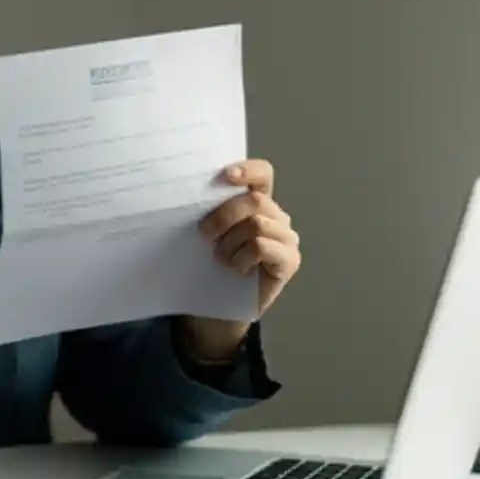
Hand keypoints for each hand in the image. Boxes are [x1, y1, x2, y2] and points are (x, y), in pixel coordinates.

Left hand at [182, 159, 301, 358]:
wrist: (218, 308)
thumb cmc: (212, 267)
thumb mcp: (208, 234)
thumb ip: (210, 211)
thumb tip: (189, 193)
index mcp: (258, 203)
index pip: (262, 174)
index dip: (247, 170)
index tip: (224, 176)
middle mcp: (277, 217)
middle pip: (254, 201)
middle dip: (223, 216)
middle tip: (205, 234)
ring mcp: (287, 238)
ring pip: (256, 224)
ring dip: (230, 242)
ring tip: (221, 259)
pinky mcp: (290, 260)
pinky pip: (262, 246)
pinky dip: (242, 257)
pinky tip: (237, 270)